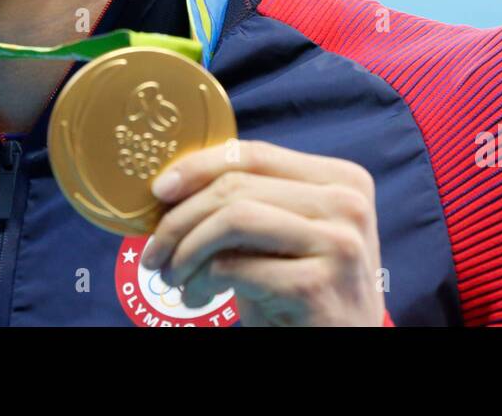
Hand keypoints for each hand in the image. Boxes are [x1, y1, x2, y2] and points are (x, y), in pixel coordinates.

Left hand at [139, 139, 385, 325]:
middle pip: (238, 186)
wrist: (342, 348)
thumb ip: (252, 200)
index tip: (159, 190)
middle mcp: (348, 204)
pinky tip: (197, 296)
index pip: (255, 154)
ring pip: (234, 220)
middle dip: (181, 219)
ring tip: (171, 276)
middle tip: (154, 251)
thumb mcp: (285, 235)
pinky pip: (235, 267)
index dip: (198, 167)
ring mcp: (338, 244)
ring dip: (186, 250)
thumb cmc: (303, 291)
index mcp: (342, 178)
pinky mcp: (316, 286)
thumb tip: (174, 183)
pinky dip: (201, 280)